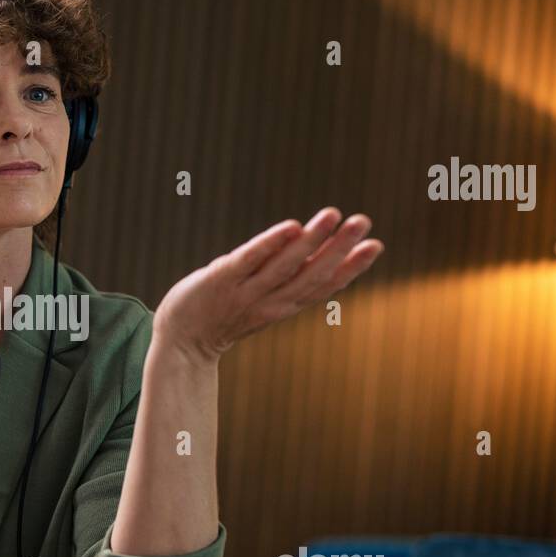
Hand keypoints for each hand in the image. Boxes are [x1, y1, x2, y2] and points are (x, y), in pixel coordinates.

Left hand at [153, 207, 383, 364]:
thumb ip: (286, 278)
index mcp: (283, 305)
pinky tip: (290, 227)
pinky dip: (270, 245)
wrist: (180, 342)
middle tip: (363, 222)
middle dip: (339, 248)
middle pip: (310, 274)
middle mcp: (269, 301)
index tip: (375, 245)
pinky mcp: (219, 280)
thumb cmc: (223, 313)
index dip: (350, 267)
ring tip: (333, 215)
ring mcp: (244, 292)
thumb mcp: (261, 299)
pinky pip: (248, 261)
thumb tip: (312, 246)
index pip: (322, 286)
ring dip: (311, 241)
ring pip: (284, 266)